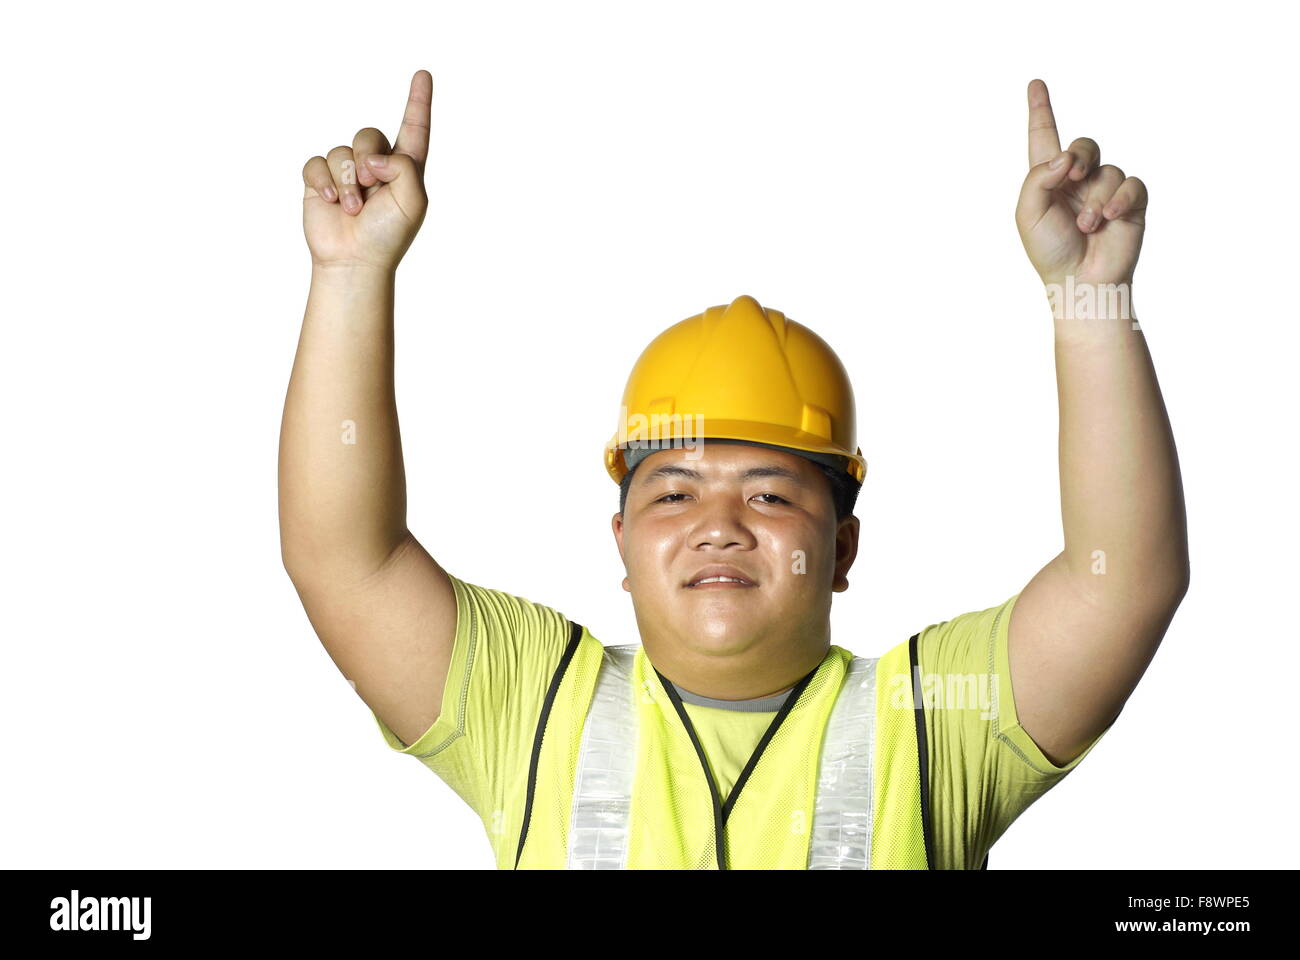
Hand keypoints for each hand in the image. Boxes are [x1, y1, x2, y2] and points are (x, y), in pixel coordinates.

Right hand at [301, 70, 431, 270]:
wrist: (354, 261)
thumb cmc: (388, 236)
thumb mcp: (413, 201)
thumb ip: (404, 167)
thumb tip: (372, 155)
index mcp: (405, 168)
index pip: (414, 127)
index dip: (418, 101)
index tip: (423, 74)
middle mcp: (376, 165)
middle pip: (369, 133)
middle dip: (367, 159)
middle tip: (370, 189)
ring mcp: (347, 172)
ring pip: (341, 150)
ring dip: (346, 182)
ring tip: (352, 209)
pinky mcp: (321, 180)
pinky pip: (317, 162)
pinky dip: (324, 182)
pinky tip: (329, 202)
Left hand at [1015, 79, 1146, 289]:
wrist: (1079, 282)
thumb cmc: (1049, 251)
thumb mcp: (1028, 214)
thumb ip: (1037, 177)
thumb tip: (1065, 156)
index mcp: (1048, 180)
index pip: (1044, 138)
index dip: (1041, 111)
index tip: (1035, 83)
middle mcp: (1078, 181)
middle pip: (1084, 144)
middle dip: (1080, 154)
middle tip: (1072, 174)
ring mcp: (1105, 191)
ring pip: (1107, 169)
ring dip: (1095, 198)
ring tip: (1086, 226)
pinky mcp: (1131, 203)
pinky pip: (1132, 184)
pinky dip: (1120, 200)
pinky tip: (1108, 220)